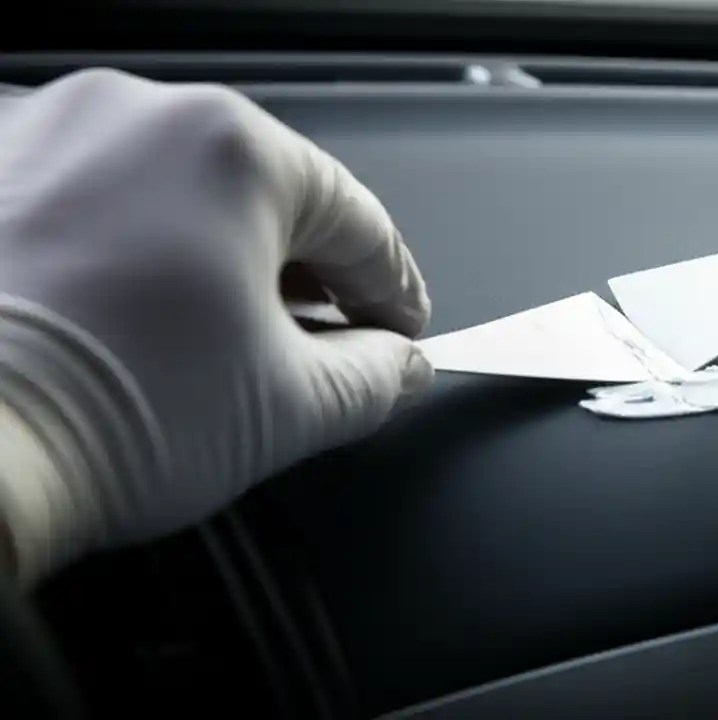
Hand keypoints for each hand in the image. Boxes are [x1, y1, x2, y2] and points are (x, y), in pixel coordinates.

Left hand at [0, 69, 432, 586]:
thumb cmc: (102, 417)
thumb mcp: (290, 409)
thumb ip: (375, 378)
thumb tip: (396, 365)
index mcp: (233, 151)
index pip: (358, 222)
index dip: (395, 290)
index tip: (401, 334)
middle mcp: (139, 117)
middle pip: (268, 199)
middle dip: (307, 279)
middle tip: (323, 350)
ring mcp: (52, 135)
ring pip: (179, 195)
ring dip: (219, 263)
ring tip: (223, 345)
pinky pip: (98, 202)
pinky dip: (135, 253)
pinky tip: (139, 322)